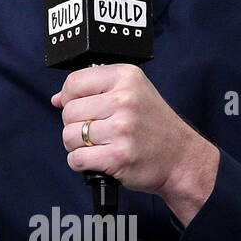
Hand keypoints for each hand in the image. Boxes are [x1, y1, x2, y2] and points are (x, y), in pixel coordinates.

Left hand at [51, 63, 219, 223]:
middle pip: (69, 112)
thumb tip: (58, 99)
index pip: (74, 82)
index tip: (80, 108)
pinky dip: (81, 163)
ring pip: (69, 136)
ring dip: (77, 146)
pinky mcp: (118, 156)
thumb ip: (96, 90)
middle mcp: (125, 100)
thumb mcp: (133, 93)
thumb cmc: (155, 127)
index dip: (69, 98)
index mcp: (127, 78)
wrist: (181, 158)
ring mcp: (122, 129)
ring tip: (98, 146)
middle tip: (95, 132)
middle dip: (75, 125)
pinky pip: (76, 158)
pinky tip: (98, 159)